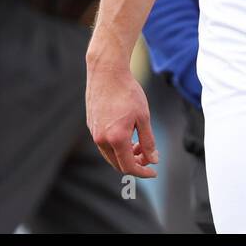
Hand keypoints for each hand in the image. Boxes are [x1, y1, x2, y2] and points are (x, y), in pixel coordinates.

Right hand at [86, 55, 157, 176]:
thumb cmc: (127, 92)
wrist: (107, 73)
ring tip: (139, 142)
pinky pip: (104, 144)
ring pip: (110, 155)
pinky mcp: (91, 125)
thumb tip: (153, 160)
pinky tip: (127, 133)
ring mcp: (94, 133)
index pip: (129, 166)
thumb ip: (148, 141)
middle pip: (118, 164)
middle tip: (148, 155)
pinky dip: (117, 146)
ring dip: (125, 154)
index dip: (143, 172)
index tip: (153, 172)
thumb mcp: (144, 117)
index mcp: (116, 138)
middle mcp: (101, 139)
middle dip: (135, 163)